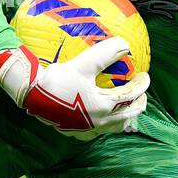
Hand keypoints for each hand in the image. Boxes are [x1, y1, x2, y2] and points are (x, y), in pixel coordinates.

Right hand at [0, 37, 148, 139]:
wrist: (31, 96)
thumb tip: (125, 44)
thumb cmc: (58, 80)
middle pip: (129, 115)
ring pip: (115, 127)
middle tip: (141, 92)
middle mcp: (99, 122)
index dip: (142, 85)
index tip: (145, 75)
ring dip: (125, 116)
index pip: (131, 95)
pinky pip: (99, 130)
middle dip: (139, 103)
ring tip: (125, 106)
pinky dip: (108, 122)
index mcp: (104, 106)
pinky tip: (101, 114)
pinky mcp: (76, 132)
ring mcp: (88, 130)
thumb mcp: (83, 64)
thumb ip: (106, 53)